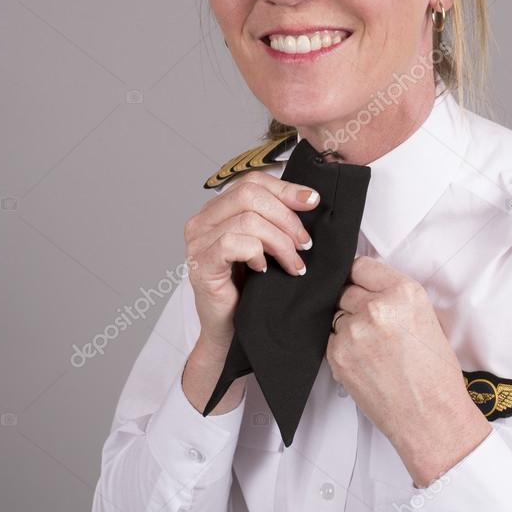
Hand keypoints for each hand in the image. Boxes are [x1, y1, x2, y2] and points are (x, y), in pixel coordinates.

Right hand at [184, 174, 318, 347]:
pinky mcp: (201, 264)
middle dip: (287, 218)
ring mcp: (198, 242)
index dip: (285, 188)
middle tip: (304, 244)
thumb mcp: (267, 245)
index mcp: (217, 210)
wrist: (230, 331)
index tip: (313, 202)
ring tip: (293, 264)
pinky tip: (263, 269)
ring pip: (248, 220)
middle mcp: (202, 221)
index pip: (251, 181)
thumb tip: (309, 198)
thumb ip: (276, 220)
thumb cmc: (248, 289)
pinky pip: (234, 243)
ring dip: (280, 243)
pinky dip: (257, 253)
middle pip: (250, 194)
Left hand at [326, 256, 492, 485]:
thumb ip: (398, 298)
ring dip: (347, 326)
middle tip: (371, 324)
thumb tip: (371, 288)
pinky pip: (330, 340)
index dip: (360, 277)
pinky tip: (364, 362)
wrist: (430, 417)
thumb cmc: (435, 376)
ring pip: (336, 315)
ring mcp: (353, 332)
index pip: (362, 266)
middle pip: (346, 290)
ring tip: (371, 348)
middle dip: (354, 303)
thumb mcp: (429, 320)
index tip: (358, 283)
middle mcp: (377, 307)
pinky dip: (342, 348)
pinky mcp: (338, 355)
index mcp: (404, 293)